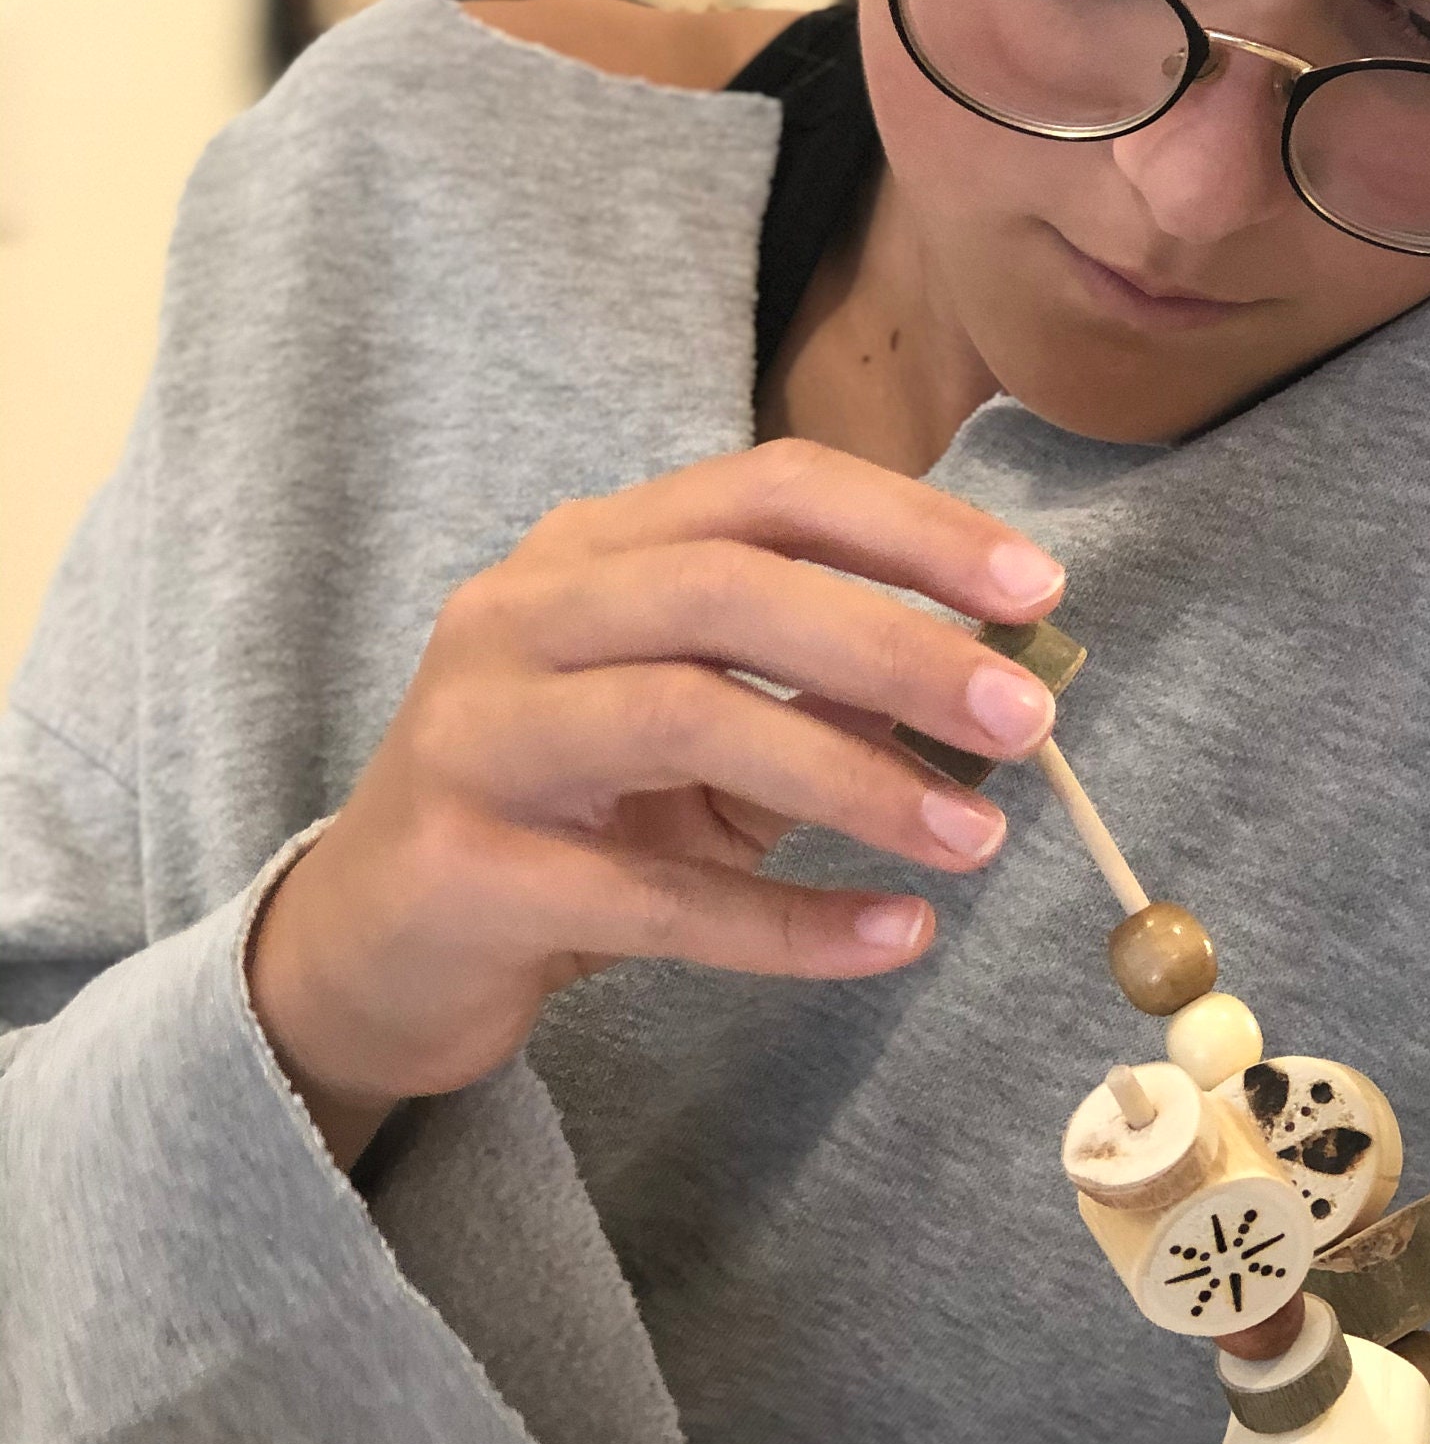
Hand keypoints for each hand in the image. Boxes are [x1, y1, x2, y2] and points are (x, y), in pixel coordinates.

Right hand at [249, 438, 1065, 1160]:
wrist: (378, 951)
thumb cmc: (562, 823)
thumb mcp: (698, 741)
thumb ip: (819, 702)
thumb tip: (987, 696)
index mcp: (588, 555)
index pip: (765, 492)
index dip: (908, 527)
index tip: (1036, 589)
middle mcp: (520, 616)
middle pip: (727, 587)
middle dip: (896, 645)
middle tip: (1029, 718)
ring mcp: (478, 737)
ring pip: (686, 718)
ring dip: (855, 779)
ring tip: (979, 840)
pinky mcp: (468, 872)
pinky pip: (656, 897)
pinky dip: (792, 923)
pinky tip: (898, 937)